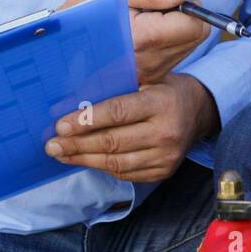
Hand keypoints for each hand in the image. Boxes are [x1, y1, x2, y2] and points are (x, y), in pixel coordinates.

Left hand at [44, 73, 219, 183]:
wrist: (198, 112)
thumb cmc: (166, 90)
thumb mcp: (150, 78)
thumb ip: (120, 86)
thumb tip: (76, 96)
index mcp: (161, 103)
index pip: (117, 113)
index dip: (86, 121)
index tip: (60, 126)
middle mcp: (166, 132)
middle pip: (112, 142)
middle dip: (77, 144)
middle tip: (52, 145)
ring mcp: (166, 156)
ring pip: (115, 162)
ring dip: (84, 159)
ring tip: (62, 155)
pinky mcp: (163, 172)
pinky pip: (125, 173)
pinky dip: (102, 167)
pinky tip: (85, 160)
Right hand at [59, 0, 209, 85]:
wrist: (61, 47)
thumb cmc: (84, 12)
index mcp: (142, 40)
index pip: (193, 23)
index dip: (185, 3)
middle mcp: (151, 62)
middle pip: (198, 32)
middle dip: (185, 13)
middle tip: (155, 5)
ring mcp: (153, 72)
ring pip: (190, 42)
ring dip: (177, 24)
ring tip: (147, 18)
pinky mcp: (153, 75)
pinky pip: (178, 51)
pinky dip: (170, 37)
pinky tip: (147, 31)